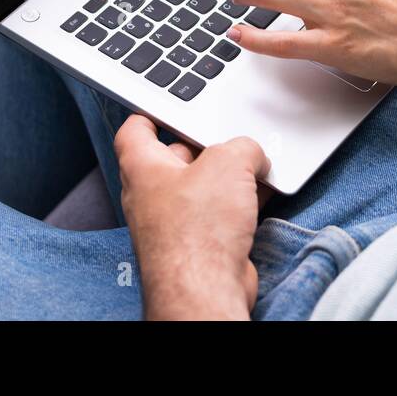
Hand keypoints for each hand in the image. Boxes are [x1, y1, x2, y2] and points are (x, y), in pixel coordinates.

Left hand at [116, 114, 268, 320]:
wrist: (206, 289)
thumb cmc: (198, 229)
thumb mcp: (229, 162)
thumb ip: (242, 147)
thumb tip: (252, 154)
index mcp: (143, 168)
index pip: (135, 130)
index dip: (153, 113)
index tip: (171, 106)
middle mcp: (152, 197)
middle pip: (178, 157)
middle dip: (208, 148)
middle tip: (233, 138)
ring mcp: (174, 224)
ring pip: (203, 188)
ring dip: (229, 179)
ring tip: (256, 167)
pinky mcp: (198, 246)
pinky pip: (218, 215)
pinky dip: (239, 204)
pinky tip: (261, 197)